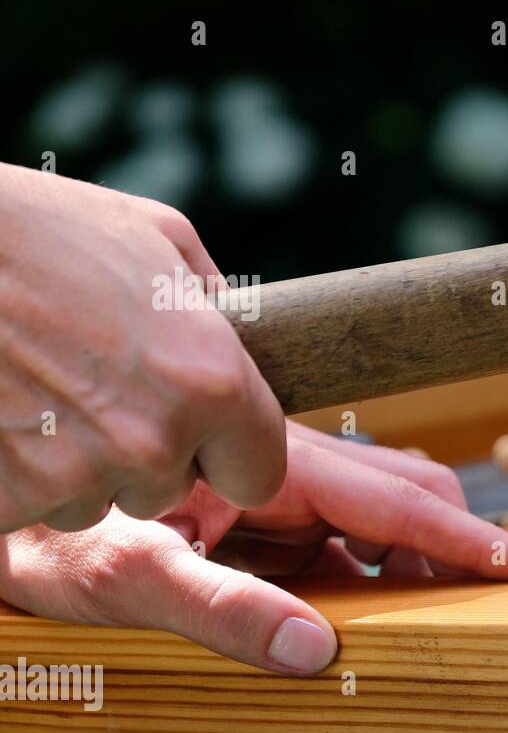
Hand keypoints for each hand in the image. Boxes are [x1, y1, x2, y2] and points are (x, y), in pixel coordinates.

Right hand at [0, 163, 284, 531]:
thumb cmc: (38, 229)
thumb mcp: (156, 236)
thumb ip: (212, 300)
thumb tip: (244, 335)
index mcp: (212, 383)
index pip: (258, 475)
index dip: (230, 453)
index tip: (205, 435)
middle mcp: (154, 440)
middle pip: (172, 490)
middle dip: (147, 453)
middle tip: (100, 388)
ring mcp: (78, 474)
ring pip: (100, 500)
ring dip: (81, 464)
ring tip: (45, 391)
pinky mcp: (11, 495)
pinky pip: (35, 504)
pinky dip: (22, 472)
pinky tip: (10, 412)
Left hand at [0, 422, 507, 673]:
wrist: (13, 480)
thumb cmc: (48, 534)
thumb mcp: (122, 577)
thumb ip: (219, 609)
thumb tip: (317, 651)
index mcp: (264, 466)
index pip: (395, 503)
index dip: (470, 540)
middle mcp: (283, 465)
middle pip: (407, 492)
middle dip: (457, 548)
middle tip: (491, 604)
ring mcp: (276, 484)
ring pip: (379, 513)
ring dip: (413, 564)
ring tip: (428, 616)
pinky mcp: (265, 505)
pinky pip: (341, 533)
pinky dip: (370, 571)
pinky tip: (360, 605)